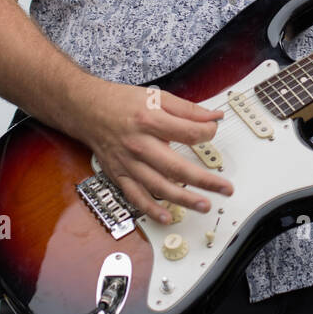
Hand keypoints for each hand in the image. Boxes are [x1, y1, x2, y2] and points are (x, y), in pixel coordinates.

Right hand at [77, 79, 231, 223]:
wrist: (87, 109)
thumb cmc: (122, 103)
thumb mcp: (157, 96)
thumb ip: (188, 109)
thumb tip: (214, 117)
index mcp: (150, 120)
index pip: (188, 133)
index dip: (207, 133)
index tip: (213, 131)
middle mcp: (139, 144)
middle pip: (176, 167)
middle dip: (204, 180)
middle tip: (225, 188)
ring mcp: (128, 163)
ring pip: (159, 186)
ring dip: (183, 199)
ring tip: (204, 205)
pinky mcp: (119, 175)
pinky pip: (136, 196)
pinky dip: (151, 209)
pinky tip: (167, 216)